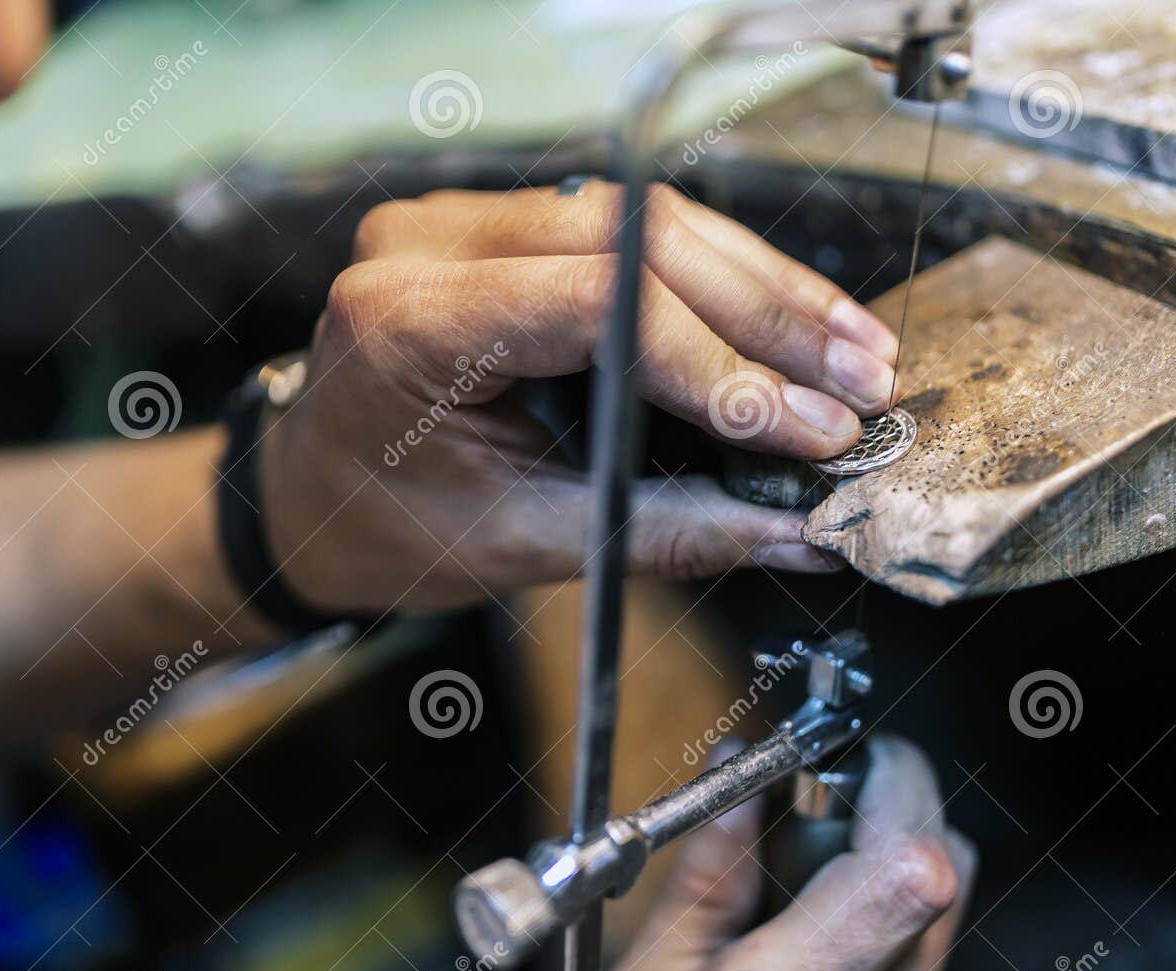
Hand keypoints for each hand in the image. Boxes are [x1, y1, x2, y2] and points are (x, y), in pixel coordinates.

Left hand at [260, 182, 898, 612]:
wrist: (316, 501)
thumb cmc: (385, 528)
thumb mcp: (518, 544)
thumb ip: (660, 532)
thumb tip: (797, 530)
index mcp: (406, 321)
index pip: (594, 306)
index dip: (718, 368)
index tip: (807, 429)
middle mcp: (430, 243)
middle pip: (636, 241)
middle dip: (766, 317)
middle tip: (860, 381)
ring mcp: (467, 221)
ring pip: (650, 220)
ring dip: (763, 288)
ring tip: (852, 350)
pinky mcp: (507, 229)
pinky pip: (633, 233)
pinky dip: (722, 281)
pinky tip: (791, 320)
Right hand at [584, 737, 974, 970]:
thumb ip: (704, 883)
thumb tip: (738, 786)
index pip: (906, 876)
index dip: (895, 785)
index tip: (860, 755)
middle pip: (948, 876)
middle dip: (892, 815)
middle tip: (821, 812)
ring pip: (944, 926)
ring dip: (888, 885)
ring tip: (803, 912)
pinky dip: (887, 951)